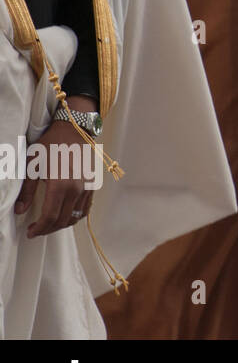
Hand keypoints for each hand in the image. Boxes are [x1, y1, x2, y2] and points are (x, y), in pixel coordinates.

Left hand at [15, 108, 96, 237]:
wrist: (74, 131)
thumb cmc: (51, 145)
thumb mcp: (32, 165)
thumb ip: (26, 191)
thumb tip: (20, 210)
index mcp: (60, 185)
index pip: (50, 217)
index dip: (39, 229)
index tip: (30, 232)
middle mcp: (76, 189)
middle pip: (62, 220)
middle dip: (47, 229)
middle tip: (36, 230)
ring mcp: (87, 188)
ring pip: (75, 217)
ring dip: (61, 224)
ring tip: (48, 224)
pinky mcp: (92, 185)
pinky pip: (85, 209)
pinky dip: (74, 217)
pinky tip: (64, 216)